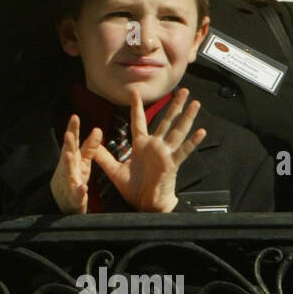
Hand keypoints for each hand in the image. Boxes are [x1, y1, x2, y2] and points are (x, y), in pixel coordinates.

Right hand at [50, 114, 103, 213]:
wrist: (64, 203)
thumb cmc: (74, 177)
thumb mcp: (83, 161)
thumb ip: (89, 147)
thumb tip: (97, 129)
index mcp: (73, 158)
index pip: (72, 142)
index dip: (73, 129)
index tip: (74, 116)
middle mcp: (68, 168)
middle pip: (67, 153)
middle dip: (67, 144)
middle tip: (68, 133)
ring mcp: (69, 182)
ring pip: (68, 172)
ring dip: (68, 164)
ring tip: (68, 155)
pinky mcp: (74, 197)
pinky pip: (76, 194)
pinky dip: (79, 191)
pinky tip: (82, 188)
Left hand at [93, 89, 205, 212]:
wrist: (145, 203)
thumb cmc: (134, 188)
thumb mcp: (114, 170)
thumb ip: (104, 157)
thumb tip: (91, 145)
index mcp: (141, 145)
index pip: (138, 122)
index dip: (136, 107)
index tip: (135, 92)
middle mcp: (155, 146)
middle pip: (165, 121)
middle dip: (174, 106)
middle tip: (182, 90)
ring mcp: (165, 153)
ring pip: (177, 131)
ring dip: (186, 117)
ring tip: (195, 103)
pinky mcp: (172, 163)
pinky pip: (184, 151)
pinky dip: (193, 142)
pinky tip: (201, 131)